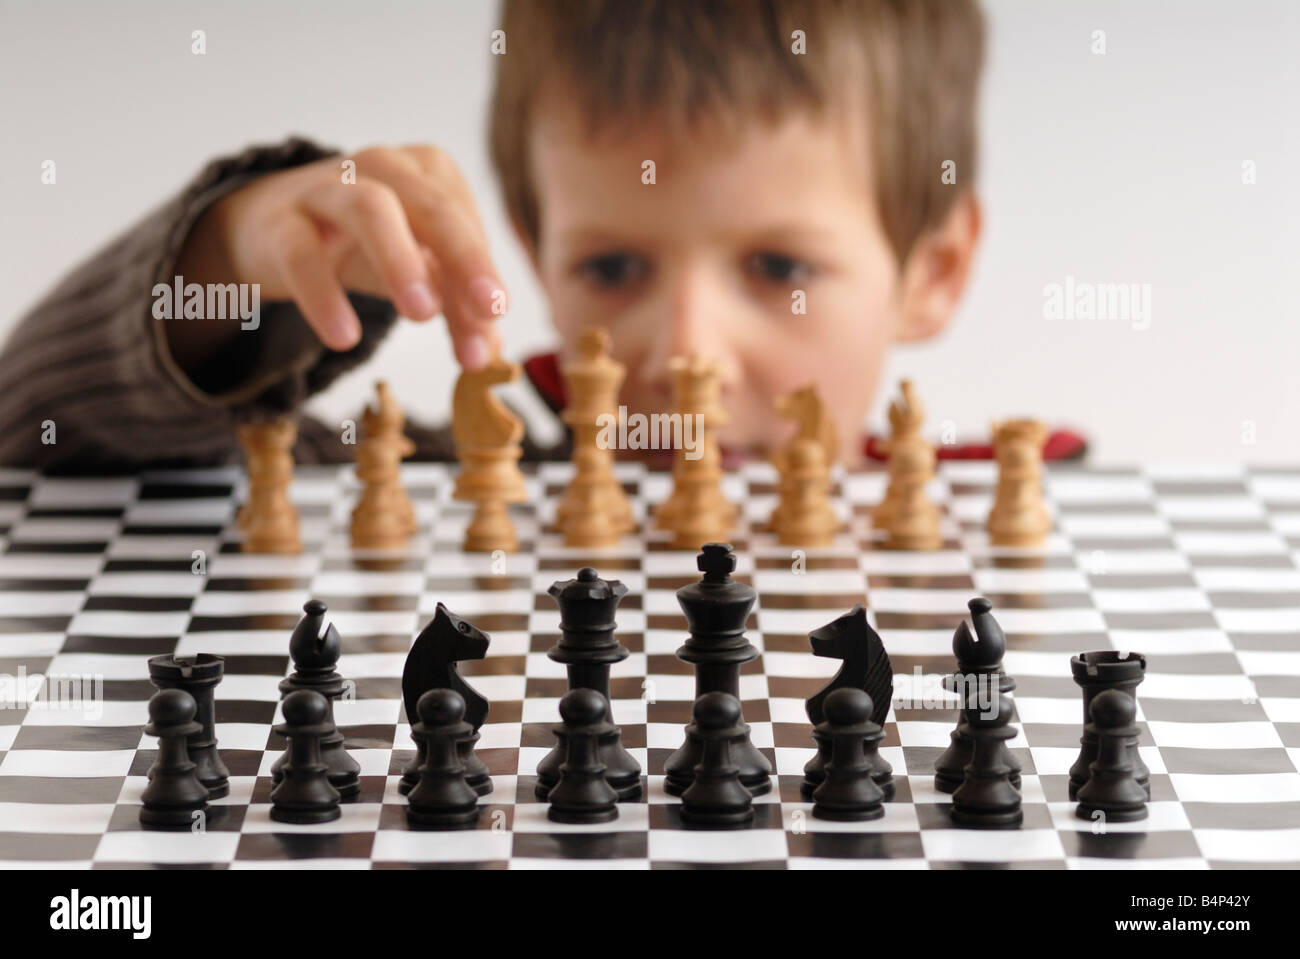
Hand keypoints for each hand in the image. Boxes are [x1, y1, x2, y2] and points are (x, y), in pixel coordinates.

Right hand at [173, 144, 504, 369]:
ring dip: (401, 260)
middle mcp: (384, 167)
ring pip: (370, 210)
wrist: (269, 226)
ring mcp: (328, 188)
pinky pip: (302, 254)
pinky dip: (324, 295)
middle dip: (466, 258)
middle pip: (433, 207)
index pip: (466, 227)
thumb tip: (488, 353)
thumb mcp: (415, 268)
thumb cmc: (361, 243)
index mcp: (429, 173)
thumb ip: (454, 306)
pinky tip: (344, 336)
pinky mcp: (279, 222)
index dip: (484, 279)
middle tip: (490, 309)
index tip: (493, 333)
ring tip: (422, 315)